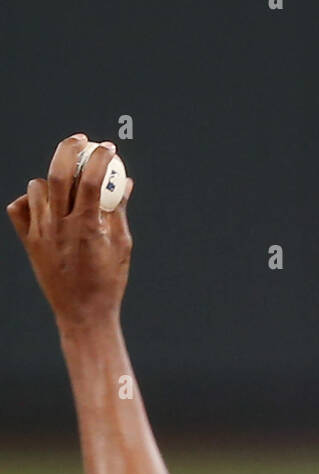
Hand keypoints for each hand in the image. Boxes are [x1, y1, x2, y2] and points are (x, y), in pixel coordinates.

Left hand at [6, 133, 133, 331]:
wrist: (83, 314)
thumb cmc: (108, 282)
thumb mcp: (121, 245)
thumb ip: (119, 210)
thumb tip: (124, 182)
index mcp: (87, 227)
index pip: (92, 178)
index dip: (101, 157)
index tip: (109, 148)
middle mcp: (60, 226)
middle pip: (59, 171)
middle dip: (70, 148)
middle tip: (81, 141)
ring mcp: (41, 233)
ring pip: (38, 187)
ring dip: (52, 180)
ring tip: (65, 186)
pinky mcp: (29, 242)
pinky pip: (21, 208)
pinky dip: (31, 201)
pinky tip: (45, 205)